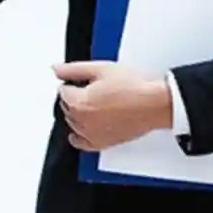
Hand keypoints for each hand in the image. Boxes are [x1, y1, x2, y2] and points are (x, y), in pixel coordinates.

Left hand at [54, 61, 171, 151]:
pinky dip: (79, 137)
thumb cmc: (134, 86)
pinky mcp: (103, 143)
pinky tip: (82, 131)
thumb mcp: (101, 69)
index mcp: (78, 102)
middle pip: (67, 108)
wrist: (155, 103)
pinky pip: (82, 144)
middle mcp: (82, 122)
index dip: (73, 83)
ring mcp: (92, 135)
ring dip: (78, 114)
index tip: (84, 80)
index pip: (63, 92)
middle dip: (75, 98)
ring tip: (95, 104)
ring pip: (73, 124)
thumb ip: (74, 70)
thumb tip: (56, 69)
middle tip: (93, 89)